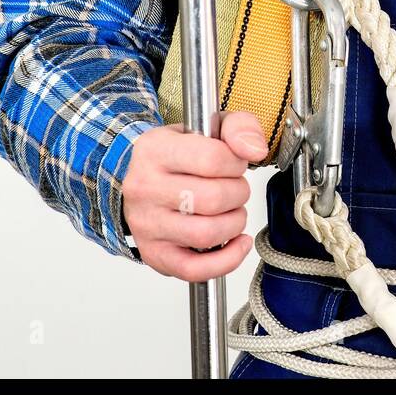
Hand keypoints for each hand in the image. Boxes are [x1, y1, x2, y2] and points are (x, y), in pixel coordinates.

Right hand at [121, 111, 267, 281]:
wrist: (141, 177)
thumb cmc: (178, 154)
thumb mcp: (208, 125)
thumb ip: (239, 126)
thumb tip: (255, 150)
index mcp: (155, 150)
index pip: (213, 159)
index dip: (236, 163)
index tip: (234, 163)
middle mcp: (145, 188)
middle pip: (214, 199)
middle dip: (238, 193)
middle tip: (233, 188)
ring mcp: (147, 224)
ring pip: (208, 233)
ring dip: (234, 223)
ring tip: (231, 211)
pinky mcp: (155, 254)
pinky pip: (194, 269)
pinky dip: (226, 260)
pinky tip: (237, 242)